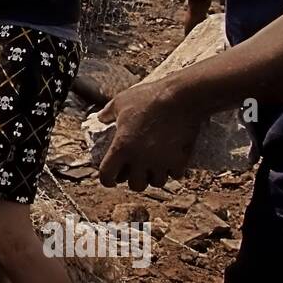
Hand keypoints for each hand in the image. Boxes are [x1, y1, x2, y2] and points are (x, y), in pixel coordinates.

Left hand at [97, 78, 203, 192]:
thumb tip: (101, 118)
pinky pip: (175, 175)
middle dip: (134, 179)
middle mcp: (140, 159)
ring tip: (153, 166)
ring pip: (156, 183)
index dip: (107, 179)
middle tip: (136, 170)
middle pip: (135, 185)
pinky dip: (173, 170)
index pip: (107, 176)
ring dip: (154, 176)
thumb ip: (108, 113)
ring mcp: (161, 161)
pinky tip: (170, 162)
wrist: (180, 96)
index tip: (111, 178)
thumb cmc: (148, 97)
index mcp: (121, 147)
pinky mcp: (180, 160)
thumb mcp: (121, 102)